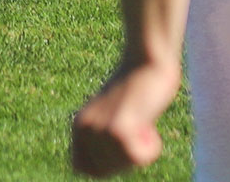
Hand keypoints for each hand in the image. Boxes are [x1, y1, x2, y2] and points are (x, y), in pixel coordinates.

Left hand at [71, 60, 179, 177]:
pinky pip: (138, 157)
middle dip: (125, 161)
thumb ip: (105, 134)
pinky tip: (148, 123)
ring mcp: (100, 129)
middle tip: (137, 132)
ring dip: (141, 151)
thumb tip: (101, 166)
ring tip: (143, 122)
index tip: (123, 149)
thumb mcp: (113, 112)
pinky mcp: (119, 128)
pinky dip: (150, 148)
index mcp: (79, 124)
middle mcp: (84, 128)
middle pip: (104, 171)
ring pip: (124, 164)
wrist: (148, 60)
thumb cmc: (138, 86)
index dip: (106, 166)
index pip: (82, 168)